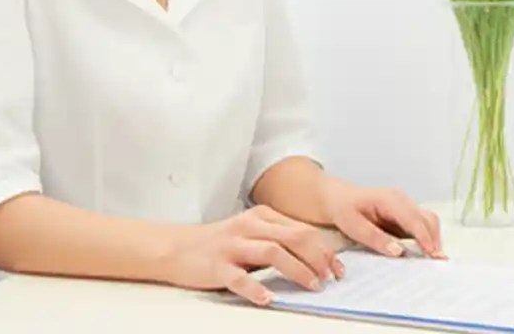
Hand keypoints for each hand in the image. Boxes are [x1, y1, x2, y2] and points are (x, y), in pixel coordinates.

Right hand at [162, 205, 344, 306]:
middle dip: (318, 258)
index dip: (324, 250)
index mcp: (262, 216)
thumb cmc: (220, 243)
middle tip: (330, 278)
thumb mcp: (252, 232)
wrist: (176, 248)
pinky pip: (239, 278)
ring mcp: (233, 245)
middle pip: (294, 237)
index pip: (303, 230)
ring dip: (297, 269)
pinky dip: (256, 288)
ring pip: (273, 252)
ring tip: (312, 286)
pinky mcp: (217, 266)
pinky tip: (269, 298)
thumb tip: (315, 257)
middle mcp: (249, 226)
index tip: (338, 268)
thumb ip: (278, 238)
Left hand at [322, 180, 444, 258]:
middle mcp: (402, 201)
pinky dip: (426, 240)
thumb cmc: (342, 209)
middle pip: (428, 219)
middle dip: (434, 240)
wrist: (336, 199)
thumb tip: (398, 251)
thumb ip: (374, 238)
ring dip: (432, 240)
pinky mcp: (404, 216)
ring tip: (431, 261)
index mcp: (390, 200)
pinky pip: (421, 226)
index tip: (432, 255)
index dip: (425, 238)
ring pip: (428, 222)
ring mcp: (405, 207)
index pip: (414, 219)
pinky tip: (423, 254)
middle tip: (436, 262)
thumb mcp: (352, 225)